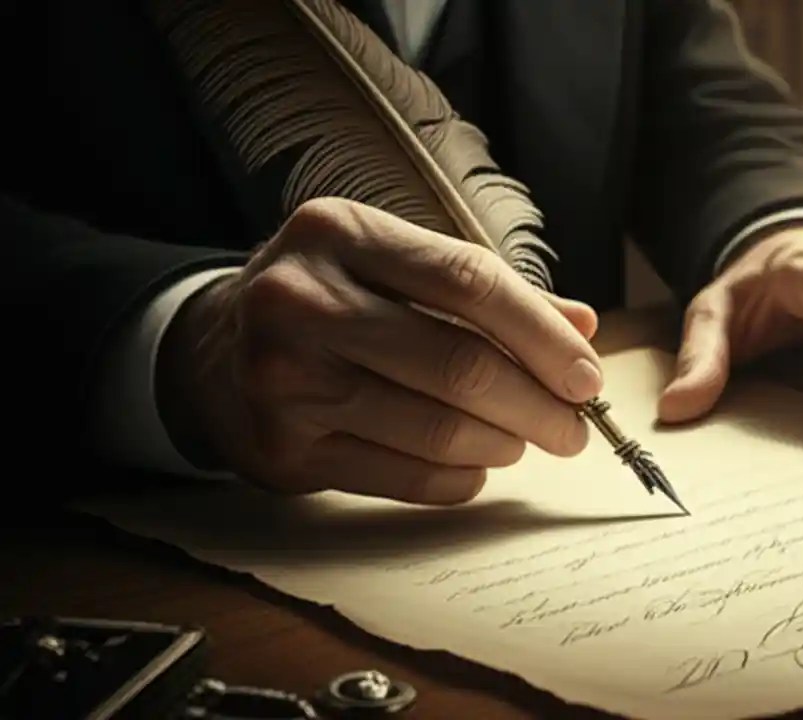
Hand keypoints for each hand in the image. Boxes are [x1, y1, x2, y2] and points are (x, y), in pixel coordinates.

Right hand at [157, 198, 602, 503]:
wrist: (214, 350)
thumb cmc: (331, 299)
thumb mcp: (395, 265)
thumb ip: (489, 291)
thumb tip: (582, 328)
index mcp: (340, 233)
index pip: (469, 281)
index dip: (542, 335)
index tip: (587, 377)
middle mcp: (301, 300)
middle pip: (460, 365)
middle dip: (537, 405)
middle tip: (574, 428)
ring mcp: (284, 379)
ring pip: (436, 429)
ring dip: (502, 443)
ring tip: (523, 440)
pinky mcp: (281, 450)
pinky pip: (403, 478)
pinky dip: (458, 478)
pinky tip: (477, 467)